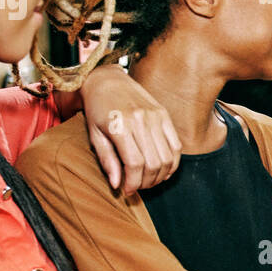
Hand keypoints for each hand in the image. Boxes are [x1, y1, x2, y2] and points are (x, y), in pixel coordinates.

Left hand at [80, 65, 181, 194]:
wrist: (106, 80)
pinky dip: (173, 162)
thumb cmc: (97, 110)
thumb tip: (117, 185)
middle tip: (137, 187)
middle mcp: (141, 120)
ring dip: (160, 175)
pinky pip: (176, 145)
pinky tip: (162, 170)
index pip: (134, 164)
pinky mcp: (165, 115)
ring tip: (148, 180)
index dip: (133, 183)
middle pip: (153, 163)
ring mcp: (156, 116)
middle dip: (146, 182)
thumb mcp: (95, 135)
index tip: (127, 190)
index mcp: (121, 126)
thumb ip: (107, 160)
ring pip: (167, 157)